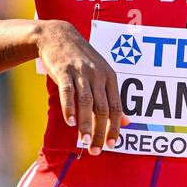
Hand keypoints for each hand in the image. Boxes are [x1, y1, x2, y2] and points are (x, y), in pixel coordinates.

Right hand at [35, 20, 128, 153]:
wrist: (58, 36)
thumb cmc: (82, 60)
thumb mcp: (101, 75)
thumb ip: (112, 98)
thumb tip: (127, 122)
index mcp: (110, 77)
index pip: (116, 107)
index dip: (115, 127)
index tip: (111, 144)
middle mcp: (98, 75)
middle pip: (103, 108)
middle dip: (100, 131)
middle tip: (96, 150)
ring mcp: (81, 72)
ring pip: (87, 102)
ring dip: (86, 124)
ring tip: (84, 142)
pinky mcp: (64, 70)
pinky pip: (69, 92)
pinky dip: (70, 108)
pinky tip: (71, 122)